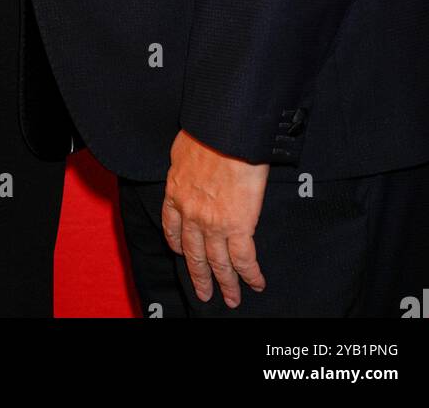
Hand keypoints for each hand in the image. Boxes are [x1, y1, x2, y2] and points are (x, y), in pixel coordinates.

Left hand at [161, 128, 268, 308]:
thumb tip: (189, 166)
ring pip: (218, 263)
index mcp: (175, 193)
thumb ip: (185, 166)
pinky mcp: (237, 225)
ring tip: (231, 298)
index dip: (178, 244)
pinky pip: (243, 259)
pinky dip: (250, 275)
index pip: (172, 228)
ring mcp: (213, 223)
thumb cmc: (206, 131)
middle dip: (200, 276)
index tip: (181, 254)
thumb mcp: (182, 150)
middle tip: (205, 294)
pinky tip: (256, 283)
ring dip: (225, 284)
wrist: (225, 131)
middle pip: (194, 254)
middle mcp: (191, 214)